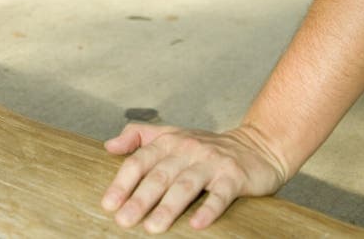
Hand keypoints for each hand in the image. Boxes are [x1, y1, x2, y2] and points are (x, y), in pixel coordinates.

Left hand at [101, 122, 287, 232]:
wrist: (255, 146)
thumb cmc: (205, 147)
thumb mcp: (171, 135)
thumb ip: (138, 136)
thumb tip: (108, 146)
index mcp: (169, 141)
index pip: (140, 160)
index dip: (123, 182)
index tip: (108, 204)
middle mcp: (187, 149)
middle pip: (159, 175)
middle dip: (140, 198)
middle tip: (124, 220)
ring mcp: (211, 162)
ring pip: (186, 185)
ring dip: (168, 207)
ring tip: (153, 228)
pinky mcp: (234, 176)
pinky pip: (220, 195)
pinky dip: (209, 209)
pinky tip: (197, 225)